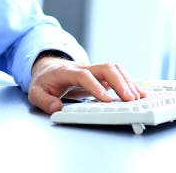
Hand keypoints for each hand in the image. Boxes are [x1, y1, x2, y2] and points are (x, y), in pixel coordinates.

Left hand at [28, 56, 146, 113]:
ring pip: (114, 69)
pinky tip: (140, 93)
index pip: (83, 75)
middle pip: (104, 67)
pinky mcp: (100, 75)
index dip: (95, 86)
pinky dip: (130, 83)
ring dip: (127, 82)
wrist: (48, 68)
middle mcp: (83, 67)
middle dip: (119, 82)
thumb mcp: (35, 92)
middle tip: (129, 99)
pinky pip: (118, 74)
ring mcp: (93, 70)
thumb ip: (44, 101)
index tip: (106, 100)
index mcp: (66, 71)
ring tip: (138, 98)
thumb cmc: (44, 81)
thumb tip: (57, 107)